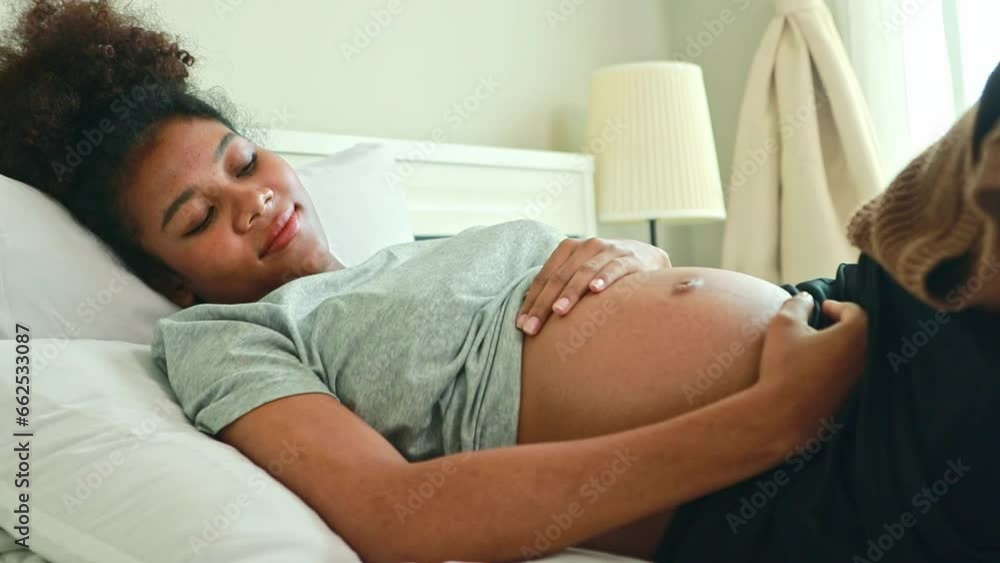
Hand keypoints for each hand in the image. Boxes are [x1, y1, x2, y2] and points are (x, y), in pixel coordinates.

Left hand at [516, 237, 669, 335]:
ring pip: (584, 272)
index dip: (531, 301)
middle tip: (532, 328)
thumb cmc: (606, 271)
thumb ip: (560, 288)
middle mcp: (586, 246)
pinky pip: (615, 269)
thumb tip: (529, 319)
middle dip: (543, 304)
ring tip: (559, 312)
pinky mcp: (630, 259)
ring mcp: (608, 250)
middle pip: (559, 277)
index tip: (521, 325)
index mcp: (568, 249)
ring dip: (570, 293)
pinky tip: (596, 290)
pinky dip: (605, 278)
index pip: (545, 277)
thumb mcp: (581, 274)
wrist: (648, 257)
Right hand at [756, 293, 868, 441]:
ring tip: (820, 346)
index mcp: (855, 334)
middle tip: (825, 324)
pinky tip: (818, 371)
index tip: (823, 308)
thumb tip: (807, 297)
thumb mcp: (783, 325)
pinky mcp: (854, 399)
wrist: (783, 415)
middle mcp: (867, 357)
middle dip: (846, 326)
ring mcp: (862, 380)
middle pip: (864, 334)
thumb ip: (797, 304)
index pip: (855, 311)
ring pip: (860, 356)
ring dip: (844, 347)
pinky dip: (841, 368)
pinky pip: (853, 376)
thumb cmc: (784, 366)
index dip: (838, 306)